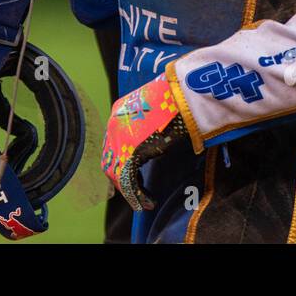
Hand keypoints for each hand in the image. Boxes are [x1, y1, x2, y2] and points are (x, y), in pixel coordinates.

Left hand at [100, 76, 189, 210]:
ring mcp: (119, 137)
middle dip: (122, 180)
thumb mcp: (159, 110)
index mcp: (120, 111)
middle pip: (110, 160)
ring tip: (145, 203)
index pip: (113, 144)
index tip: (134, 176)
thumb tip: (158, 137)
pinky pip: (129, 180)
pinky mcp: (131, 151)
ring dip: (131, 192)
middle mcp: (114, 124)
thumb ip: (151, 123)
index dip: (121, 163)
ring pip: (117, 174)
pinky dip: (137, 196)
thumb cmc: (180, 98)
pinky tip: (149, 203)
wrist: (184, 93)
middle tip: (137, 193)